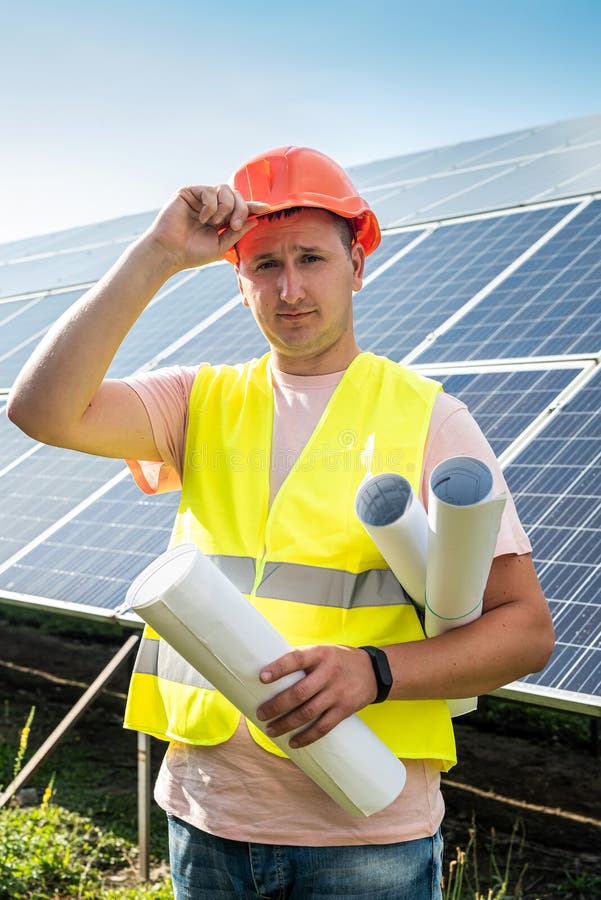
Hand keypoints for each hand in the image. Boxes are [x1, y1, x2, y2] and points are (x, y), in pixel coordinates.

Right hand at [144, 184, 270, 272]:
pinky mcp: (189, 192)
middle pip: (236, 196)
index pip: (240, 208)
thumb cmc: (192, 253)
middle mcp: (211, 206)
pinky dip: (210, 206)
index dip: (253, 206)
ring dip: (225, 208)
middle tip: (235, 225)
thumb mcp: (221, 246)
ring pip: (225, 190)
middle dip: (240, 209)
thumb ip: (237, 233)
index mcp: (220, 218)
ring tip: (214, 224)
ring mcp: (200, 198)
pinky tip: (203, 219)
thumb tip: (255, 221)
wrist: (169, 252)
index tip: (267, 209)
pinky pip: (209, 191)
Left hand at [256, 645, 377, 748]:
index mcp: (320, 654)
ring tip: (270, 730)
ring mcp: (338, 692)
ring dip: (286, 724)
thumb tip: (269, 671)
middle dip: (277, 705)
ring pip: (308, 713)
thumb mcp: (323, 651)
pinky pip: (323, 727)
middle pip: (299, 692)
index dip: (279, 668)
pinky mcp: (345, 709)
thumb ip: (302, 659)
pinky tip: (293, 742)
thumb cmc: (338, 660)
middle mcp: (329, 673)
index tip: (261, 678)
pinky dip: (307, 737)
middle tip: (260, 714)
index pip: (297, 659)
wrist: (374, 671)